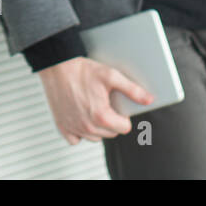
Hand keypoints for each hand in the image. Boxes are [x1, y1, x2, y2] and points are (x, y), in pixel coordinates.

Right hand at [37, 56, 152, 144]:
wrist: (56, 66)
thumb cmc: (81, 70)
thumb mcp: (111, 75)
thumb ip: (132, 89)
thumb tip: (148, 99)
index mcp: (101, 116)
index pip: (124, 128)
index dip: (124, 116)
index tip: (117, 106)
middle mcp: (87, 126)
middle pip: (110, 134)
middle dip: (111, 121)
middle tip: (104, 102)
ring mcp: (73, 128)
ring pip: (94, 137)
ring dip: (97, 126)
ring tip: (92, 107)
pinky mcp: (62, 127)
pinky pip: (75, 139)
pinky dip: (79, 132)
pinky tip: (80, 116)